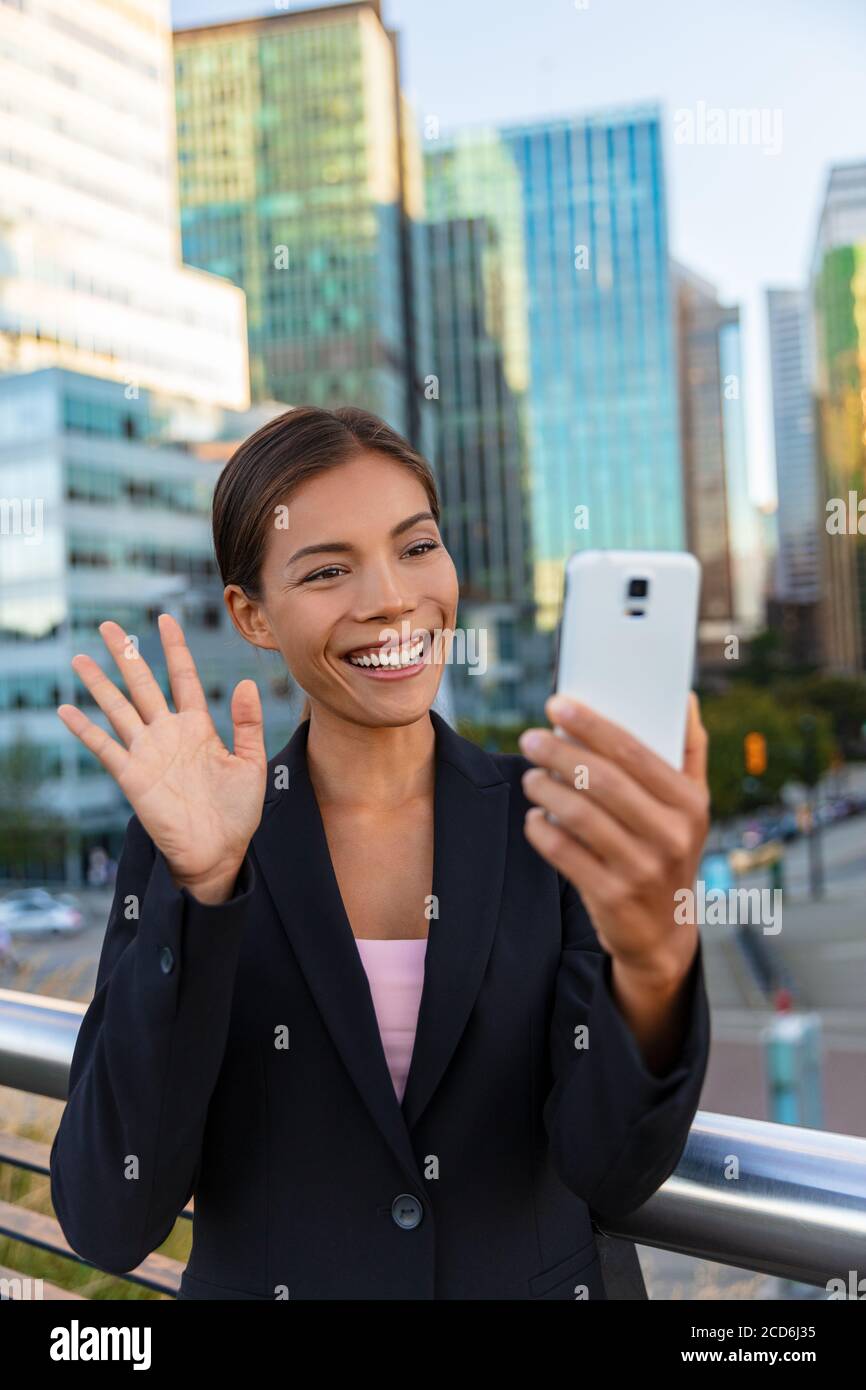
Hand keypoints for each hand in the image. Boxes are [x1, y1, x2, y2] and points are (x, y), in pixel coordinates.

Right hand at [57, 614, 266, 903]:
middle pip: (142, 684)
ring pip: (118, 708)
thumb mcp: (251, 763)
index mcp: (199, 727)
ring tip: (79, 658)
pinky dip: (84, 729)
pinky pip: (104, 747)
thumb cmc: (237, 813)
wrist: (218, 852)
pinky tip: (66, 710)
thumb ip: (247, 724)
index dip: (174, 649)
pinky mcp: (132, 776)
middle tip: (107, 625)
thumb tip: (246, 683)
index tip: (165, 620)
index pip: (183, 677)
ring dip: (99, 684)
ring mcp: (148, 753)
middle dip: (125, 655)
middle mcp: (168, 733)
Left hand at [519, 692, 709, 985]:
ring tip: (530, 776)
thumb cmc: (669, 850)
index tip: (558, 705)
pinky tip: (533, 817)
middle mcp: (671, 836)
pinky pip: (564, 853)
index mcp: (689, 804)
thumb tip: (683, 698)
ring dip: (546, 789)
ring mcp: (642, 869)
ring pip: (579, 816)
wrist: (664, 933)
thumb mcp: (691, 807)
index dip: (592, 725)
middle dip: (559, 753)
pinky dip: (541, 831)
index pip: (635, 752)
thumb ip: (689, 751)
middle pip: (603, 781)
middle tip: (529, 739)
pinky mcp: (612, 897)